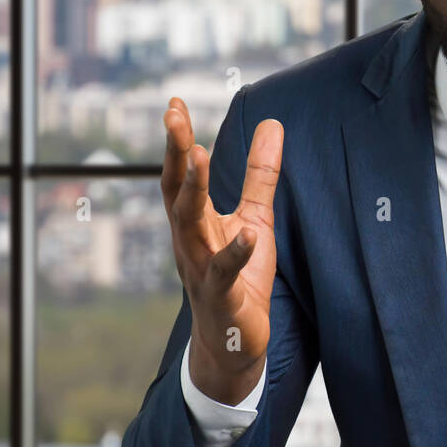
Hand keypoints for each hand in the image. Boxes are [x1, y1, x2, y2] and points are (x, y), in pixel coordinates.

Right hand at [161, 96, 283, 404]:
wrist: (233, 343)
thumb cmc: (240, 278)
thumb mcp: (255, 218)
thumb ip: (261, 175)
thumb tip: (273, 124)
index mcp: (193, 222)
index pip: (180, 175)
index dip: (177, 141)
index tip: (173, 104)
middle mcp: (189, 242)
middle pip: (177, 193)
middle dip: (175, 154)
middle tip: (174, 117)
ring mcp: (202, 270)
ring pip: (190, 228)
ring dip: (195, 192)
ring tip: (202, 156)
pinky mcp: (223, 298)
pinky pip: (224, 274)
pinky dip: (236, 254)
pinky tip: (249, 235)